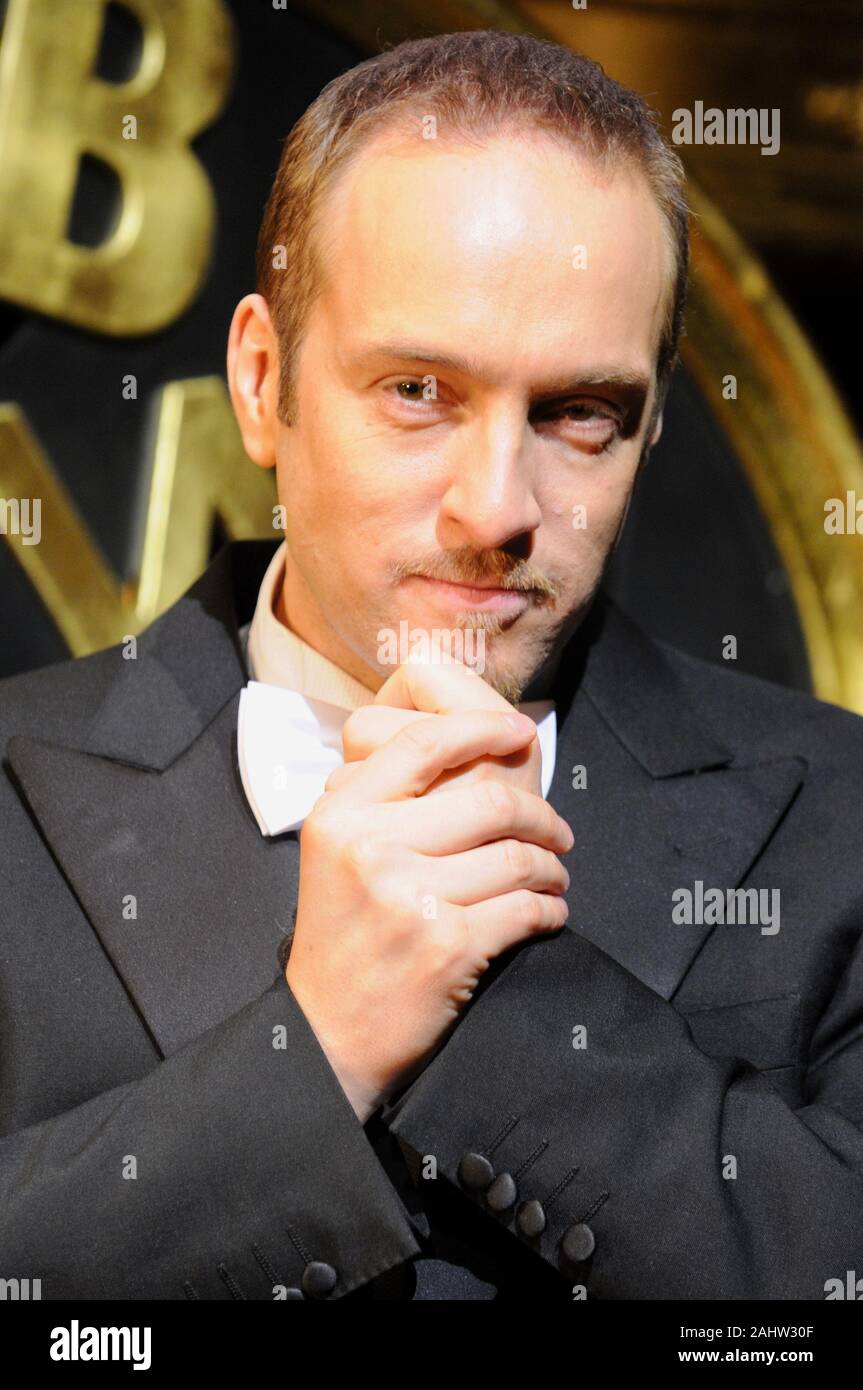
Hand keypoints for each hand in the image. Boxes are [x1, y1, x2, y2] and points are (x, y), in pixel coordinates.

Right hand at [287, 681, 572, 1122]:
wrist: (329, 1030)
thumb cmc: (345, 930)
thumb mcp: (340, 848)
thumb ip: (385, 796)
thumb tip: (462, 739)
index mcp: (342, 814)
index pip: (425, 743)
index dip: (483, 728)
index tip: (520, 732)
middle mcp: (370, 847)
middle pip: (490, 799)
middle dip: (541, 816)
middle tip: (556, 832)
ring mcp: (409, 897)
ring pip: (517, 856)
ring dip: (551, 867)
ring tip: (552, 875)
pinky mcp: (447, 944)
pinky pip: (525, 907)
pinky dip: (550, 909)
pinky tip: (547, 912)